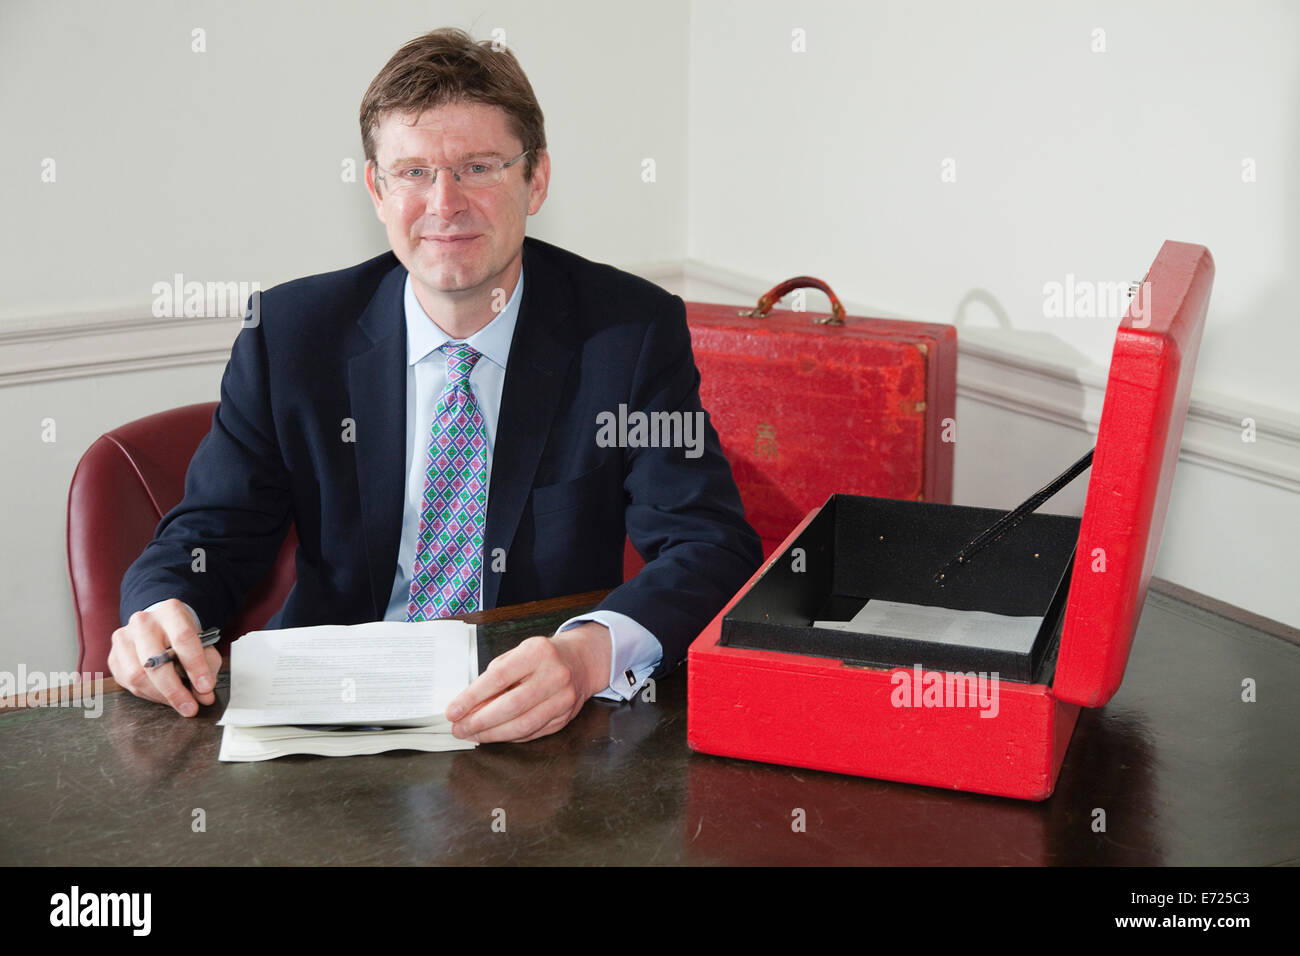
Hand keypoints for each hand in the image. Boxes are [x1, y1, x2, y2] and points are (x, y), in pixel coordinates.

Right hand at [107, 599, 220, 716]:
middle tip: (190, 707)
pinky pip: (128, 683)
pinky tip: (163, 695)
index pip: (183, 639)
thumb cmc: (182, 636)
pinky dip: (148, 695)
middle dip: (174, 690)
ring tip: (179, 702)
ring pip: (137, 675)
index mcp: (170, 612)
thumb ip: (207, 667)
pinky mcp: (113, 656)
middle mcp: (143, 622)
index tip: (206, 688)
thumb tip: (204, 695)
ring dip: (161, 696)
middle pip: (154, 660)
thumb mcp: (203, 644)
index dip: (196, 666)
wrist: (160, 626)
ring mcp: (124, 638)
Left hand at [445, 622, 611, 742]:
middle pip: (511, 706)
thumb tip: (469, 706)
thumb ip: (494, 677)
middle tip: (459, 729)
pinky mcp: (565, 717)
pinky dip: (510, 736)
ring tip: (473, 735)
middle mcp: (554, 675)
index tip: (452, 711)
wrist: (581, 661)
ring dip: (493, 734)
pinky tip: (495, 734)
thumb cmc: (542, 657)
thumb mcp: (517, 655)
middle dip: (479, 721)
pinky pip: (533, 733)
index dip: (471, 698)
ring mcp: (563, 698)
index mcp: (537, 653)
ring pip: (523, 725)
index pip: (498, 678)